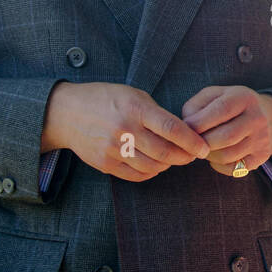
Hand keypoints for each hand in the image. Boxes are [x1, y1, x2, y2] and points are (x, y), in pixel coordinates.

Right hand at [42, 81, 210, 181]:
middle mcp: (125, 131)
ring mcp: (114, 150)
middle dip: (185, 157)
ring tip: (172, 157)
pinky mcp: (105, 164)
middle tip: (192, 156)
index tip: (204, 148)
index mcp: (136, 109)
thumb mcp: (134, 95)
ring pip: (153, 167)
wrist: (67, 113)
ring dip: (168, 165)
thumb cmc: (106, 99)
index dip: (193, 142)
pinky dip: (151, 172)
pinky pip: (137, 175)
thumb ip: (157, 114)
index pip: (173, 129)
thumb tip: (183, 133)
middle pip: (165, 153)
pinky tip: (154, 164)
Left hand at [181, 85, 271, 177]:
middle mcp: (257, 118)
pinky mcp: (262, 156)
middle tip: (194, 141)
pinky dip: (219, 165)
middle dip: (202, 142)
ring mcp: (262, 139)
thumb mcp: (212, 96)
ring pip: (227, 156)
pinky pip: (233, 169)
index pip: (221, 110)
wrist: (264, 116)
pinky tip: (217, 154)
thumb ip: (195, 106)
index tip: (186, 128)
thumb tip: (187, 127)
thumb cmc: (228, 106)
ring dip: (208, 155)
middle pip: (225, 137)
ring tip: (205, 147)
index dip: (199, 122)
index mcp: (244, 98)